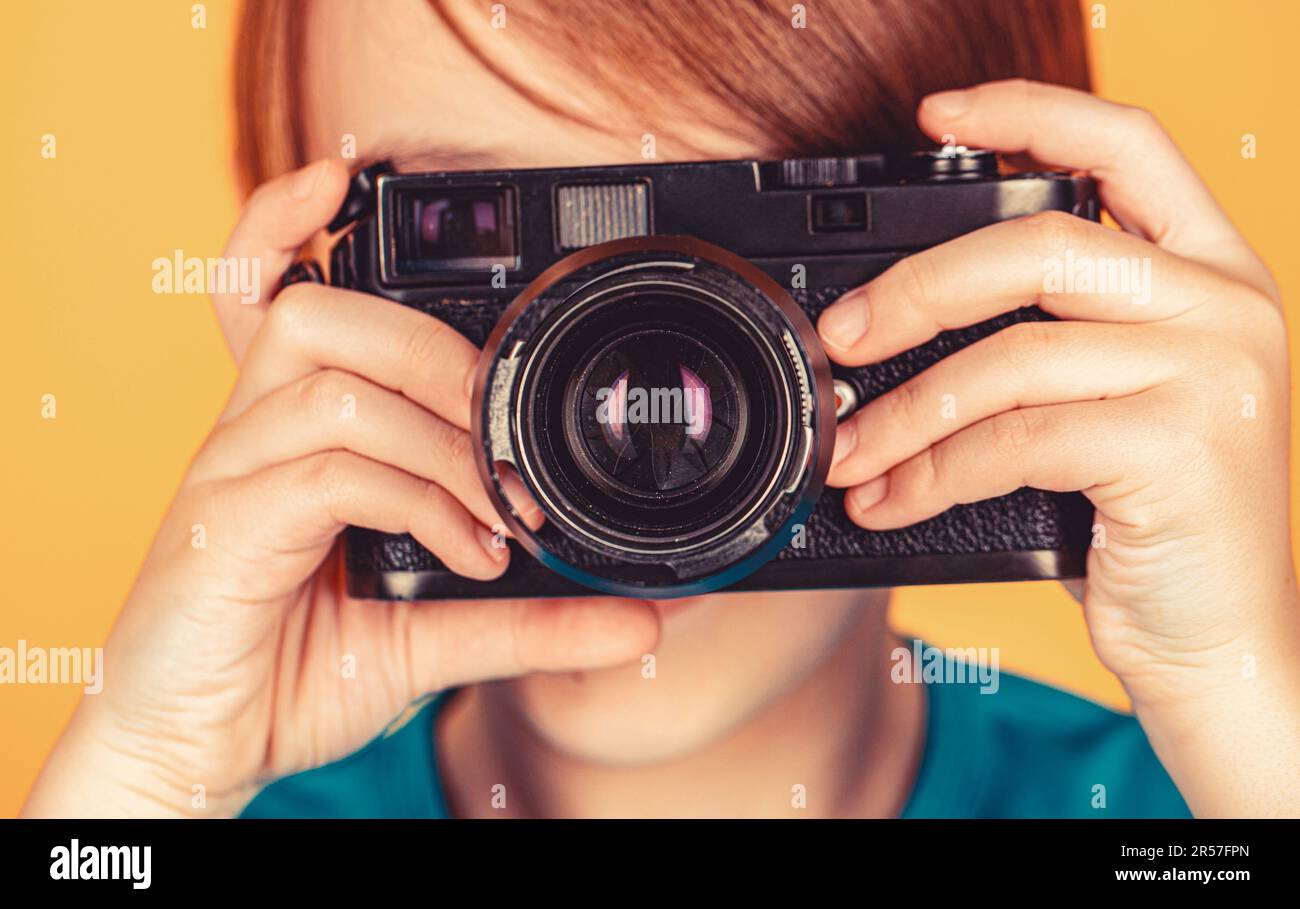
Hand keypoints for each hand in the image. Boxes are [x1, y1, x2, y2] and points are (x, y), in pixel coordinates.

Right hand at [23, 159, 657, 818]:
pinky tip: (465, 548)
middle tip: (500, 431)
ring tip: (494, 509)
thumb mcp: (430, 635)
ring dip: (441, 437)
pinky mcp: (222, 530)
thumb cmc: (292, 672)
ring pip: (334, 381)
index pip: (263, 291)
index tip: (344, 178)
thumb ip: (530, 620)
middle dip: (432, 349)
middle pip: (318, 312)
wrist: (199, 752)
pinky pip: (332, 469)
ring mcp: (228, 477)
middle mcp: (248, 436)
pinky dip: (420, 498)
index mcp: (282, 433)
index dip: (286, 219)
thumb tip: (638, 621)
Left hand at [818, 80, 1299, 815]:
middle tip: (840, 340)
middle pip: (1038, 246)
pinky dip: (931, 473)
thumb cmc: (1153, 523)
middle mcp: (1225, 304)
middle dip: (916, 291)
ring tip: (846, 449)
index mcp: (1211, 271)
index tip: (935, 116)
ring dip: (904, 411)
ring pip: (1011, 357)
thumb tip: (898, 325)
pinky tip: (889, 499)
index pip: (1128, 144)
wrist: (1224, 641)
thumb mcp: (1114, 406)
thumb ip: (1047, 343)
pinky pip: (1014, 440)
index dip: (1028, 111)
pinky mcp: (1180, 448)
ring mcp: (1212, 372)